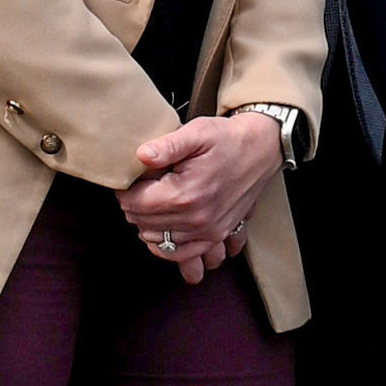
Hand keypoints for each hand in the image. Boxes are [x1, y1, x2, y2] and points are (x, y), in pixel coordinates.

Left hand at [122, 110, 281, 282]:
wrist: (260, 150)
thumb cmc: (227, 139)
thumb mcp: (197, 132)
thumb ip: (167, 145)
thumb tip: (141, 156)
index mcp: (185, 194)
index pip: (134, 204)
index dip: (125, 190)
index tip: (131, 178)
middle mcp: (195, 219)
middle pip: (142, 222)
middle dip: (135, 204)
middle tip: (142, 185)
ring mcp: (207, 231)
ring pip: (156, 239)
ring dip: (148, 222)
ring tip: (153, 201)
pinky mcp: (215, 236)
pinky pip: (180, 254)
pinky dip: (166, 245)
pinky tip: (163, 228)